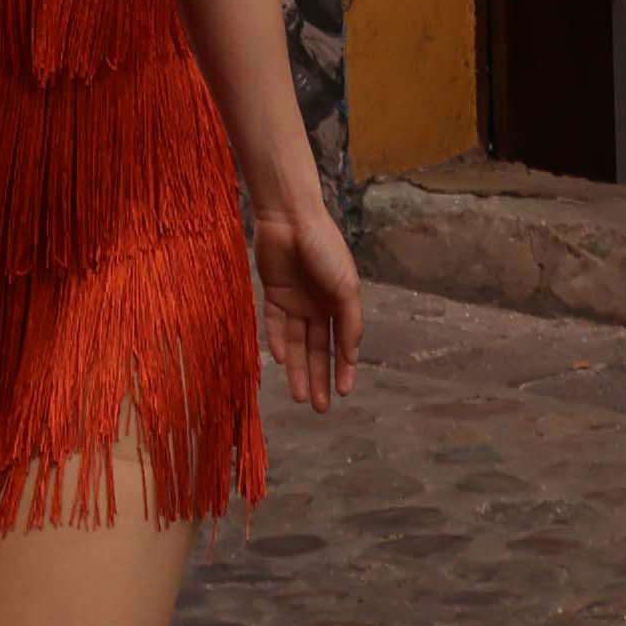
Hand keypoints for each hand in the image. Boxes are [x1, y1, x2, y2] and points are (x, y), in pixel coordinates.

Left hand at [256, 185, 362, 411]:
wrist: (290, 217)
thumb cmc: (324, 248)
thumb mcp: (346, 287)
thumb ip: (350, 322)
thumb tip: (352, 354)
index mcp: (340, 302)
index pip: (342, 343)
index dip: (344, 369)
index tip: (343, 394)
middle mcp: (318, 305)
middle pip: (318, 348)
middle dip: (319, 377)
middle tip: (319, 407)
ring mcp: (295, 300)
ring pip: (296, 342)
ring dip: (298, 368)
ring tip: (300, 396)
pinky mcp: (273, 294)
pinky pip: (274, 324)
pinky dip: (277, 342)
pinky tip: (281, 362)